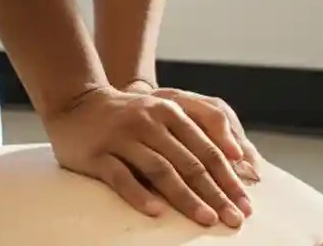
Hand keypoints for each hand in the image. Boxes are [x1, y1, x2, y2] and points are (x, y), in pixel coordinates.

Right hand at [41, 85, 253, 227]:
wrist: (77, 103)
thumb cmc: (129, 115)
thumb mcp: (164, 111)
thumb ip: (197, 130)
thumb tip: (238, 158)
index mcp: (170, 111)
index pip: (207, 149)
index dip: (229, 177)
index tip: (245, 202)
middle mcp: (149, 122)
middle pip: (189, 162)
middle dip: (216, 193)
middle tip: (234, 218)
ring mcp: (123, 137)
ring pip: (160, 171)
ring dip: (186, 197)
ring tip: (206, 218)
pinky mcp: (99, 154)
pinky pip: (122, 178)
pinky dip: (140, 195)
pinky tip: (157, 211)